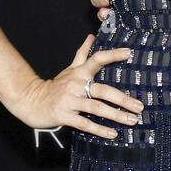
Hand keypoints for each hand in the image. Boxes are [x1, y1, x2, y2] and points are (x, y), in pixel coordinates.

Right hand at [10, 34, 141, 138]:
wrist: (30, 101)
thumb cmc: (55, 86)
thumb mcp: (69, 69)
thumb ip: (82, 54)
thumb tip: (91, 36)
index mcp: (79, 73)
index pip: (97, 59)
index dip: (112, 55)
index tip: (129, 52)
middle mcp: (76, 85)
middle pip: (103, 90)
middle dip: (123, 99)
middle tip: (139, 106)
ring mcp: (69, 101)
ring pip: (96, 108)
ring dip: (116, 115)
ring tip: (132, 121)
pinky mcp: (64, 116)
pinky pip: (84, 124)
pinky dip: (99, 129)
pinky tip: (113, 134)